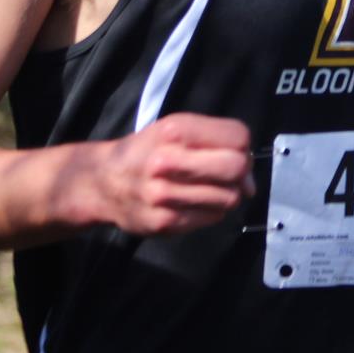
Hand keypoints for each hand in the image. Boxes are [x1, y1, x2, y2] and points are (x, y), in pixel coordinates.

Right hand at [95, 113, 255, 235]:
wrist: (103, 182)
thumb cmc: (147, 151)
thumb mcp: (175, 130)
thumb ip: (216, 144)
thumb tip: (250, 182)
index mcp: (174, 130)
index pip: (237, 136)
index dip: (243, 146)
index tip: (234, 151)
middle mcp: (167, 161)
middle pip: (236, 167)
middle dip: (241, 173)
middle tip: (230, 175)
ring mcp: (165, 195)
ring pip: (229, 197)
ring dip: (227, 194)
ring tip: (207, 188)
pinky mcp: (164, 222)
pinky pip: (212, 217)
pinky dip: (211, 211)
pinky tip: (193, 202)